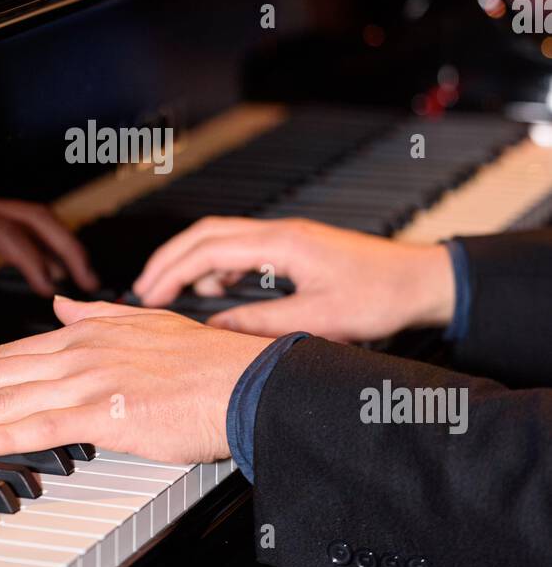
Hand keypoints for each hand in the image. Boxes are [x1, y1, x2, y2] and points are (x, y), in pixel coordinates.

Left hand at [0, 192, 98, 311]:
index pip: (6, 232)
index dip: (33, 260)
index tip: (50, 290)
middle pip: (34, 215)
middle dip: (66, 245)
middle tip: (89, 281)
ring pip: (34, 217)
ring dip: (62, 244)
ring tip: (84, 280)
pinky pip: (23, 226)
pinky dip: (46, 246)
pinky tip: (56, 274)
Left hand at [0, 296, 267, 462]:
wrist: (249, 381)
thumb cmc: (208, 362)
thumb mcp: (147, 322)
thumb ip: (99, 313)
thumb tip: (63, 302)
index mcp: (89, 333)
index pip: (10, 355)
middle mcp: (81, 352)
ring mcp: (91, 381)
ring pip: (5, 398)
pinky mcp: (107, 413)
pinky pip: (41, 425)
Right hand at [133, 217, 455, 341]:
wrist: (421, 281)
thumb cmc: (382, 296)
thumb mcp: (316, 320)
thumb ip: (260, 325)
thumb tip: (215, 333)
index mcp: (281, 243)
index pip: (208, 248)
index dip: (172, 271)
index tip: (150, 295)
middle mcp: (280, 233)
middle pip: (207, 234)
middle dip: (170, 259)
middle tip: (145, 288)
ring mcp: (287, 238)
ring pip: (223, 239)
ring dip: (194, 262)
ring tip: (173, 293)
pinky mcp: (296, 249)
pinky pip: (243, 249)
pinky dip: (219, 266)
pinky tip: (216, 291)